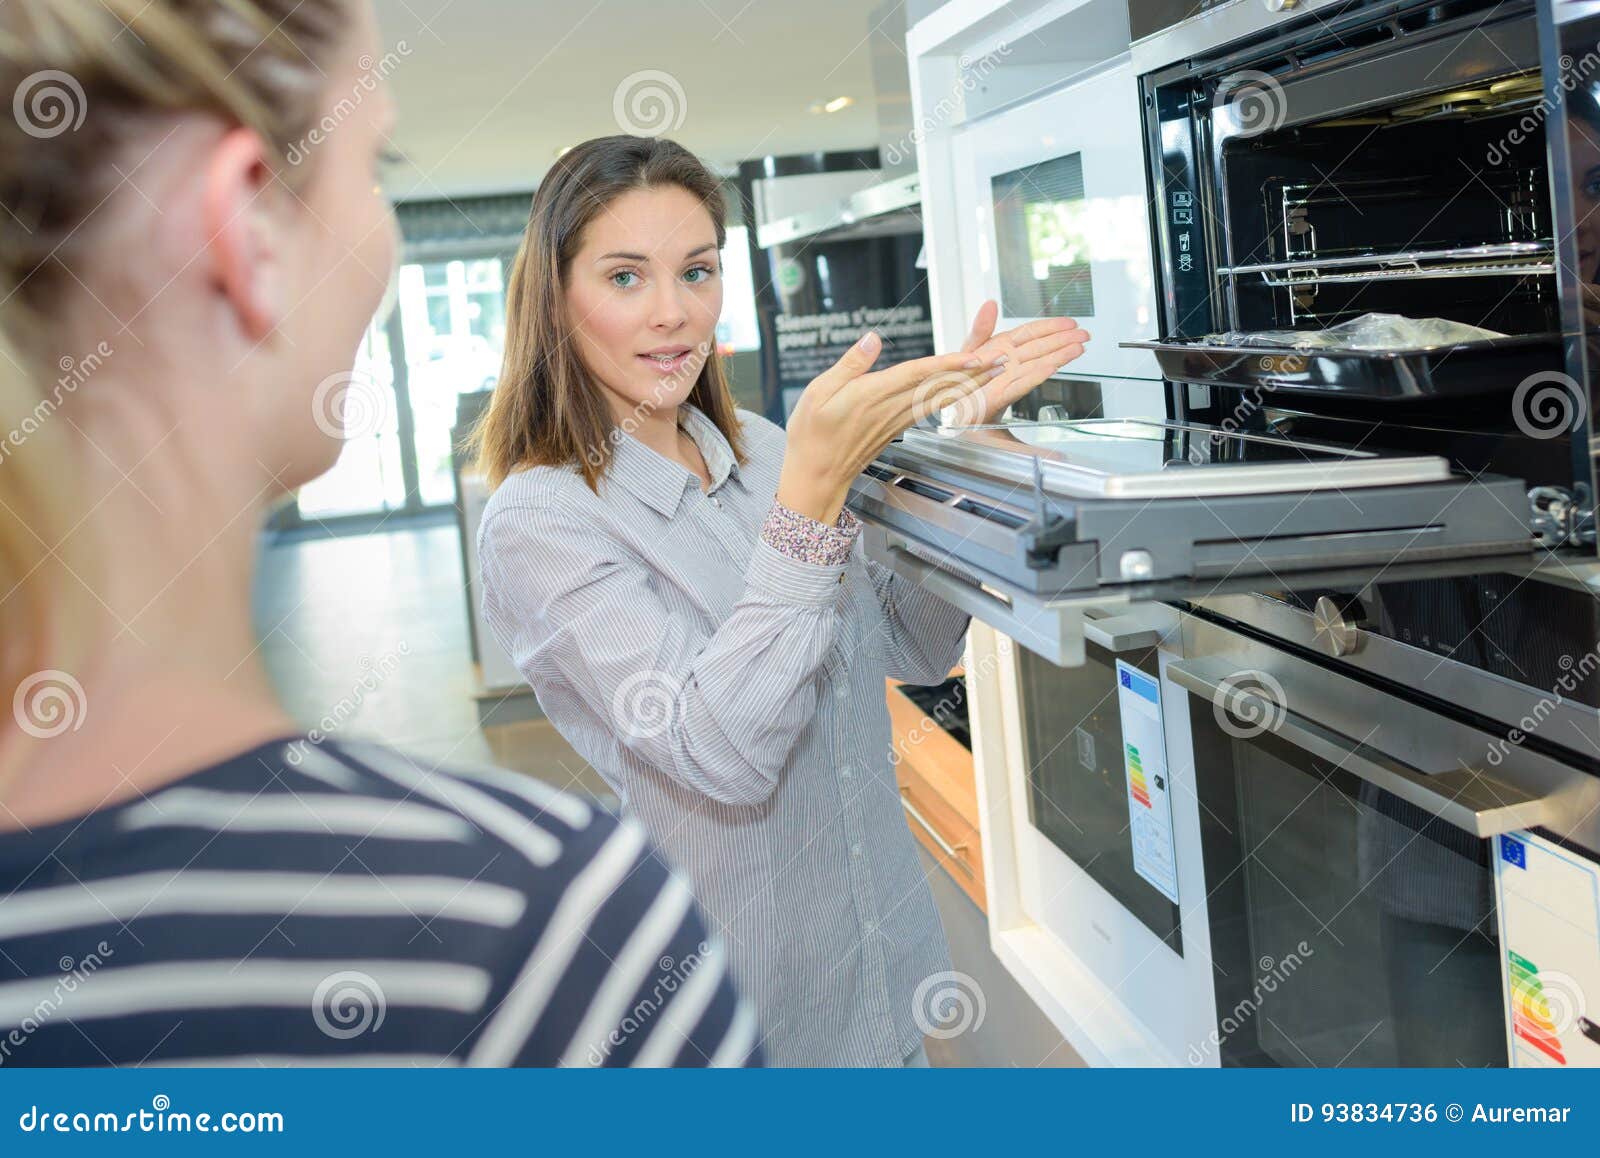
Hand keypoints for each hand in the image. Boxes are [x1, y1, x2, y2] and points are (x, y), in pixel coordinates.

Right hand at [777, 332, 1006, 523]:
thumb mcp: (817, 393)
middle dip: (975, 371)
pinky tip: (966, 389)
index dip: (950, 364)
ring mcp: (897, 420)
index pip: (919, 375)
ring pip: (941, 398)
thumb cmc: (811, 436)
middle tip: (1004, 358)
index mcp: (872, 395)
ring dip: (971, 383)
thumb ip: (849, 365)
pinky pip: (932, 408)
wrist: (816, 476)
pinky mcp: (897, 427)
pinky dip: (953, 396)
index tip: (976, 356)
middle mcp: (891, 409)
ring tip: (995, 370)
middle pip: (940, 386)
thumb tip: (872, 339)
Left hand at [942, 300, 1090, 424]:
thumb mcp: (970, 347)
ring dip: (1059, 356)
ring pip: (1037, 364)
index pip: (1032, 333)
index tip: (1070, 323)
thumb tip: (990, 304)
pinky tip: (1053, 367)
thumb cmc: (962, 376)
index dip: (1051, 326)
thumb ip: (981, 327)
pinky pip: (1021, 383)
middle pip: (1040, 348)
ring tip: (1079, 348)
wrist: (949, 404)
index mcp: (1003, 347)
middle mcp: (1009, 362)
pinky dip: (1037, 374)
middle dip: (1064, 340)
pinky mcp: (999, 396)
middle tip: (1085, 335)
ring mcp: (1007, 378)